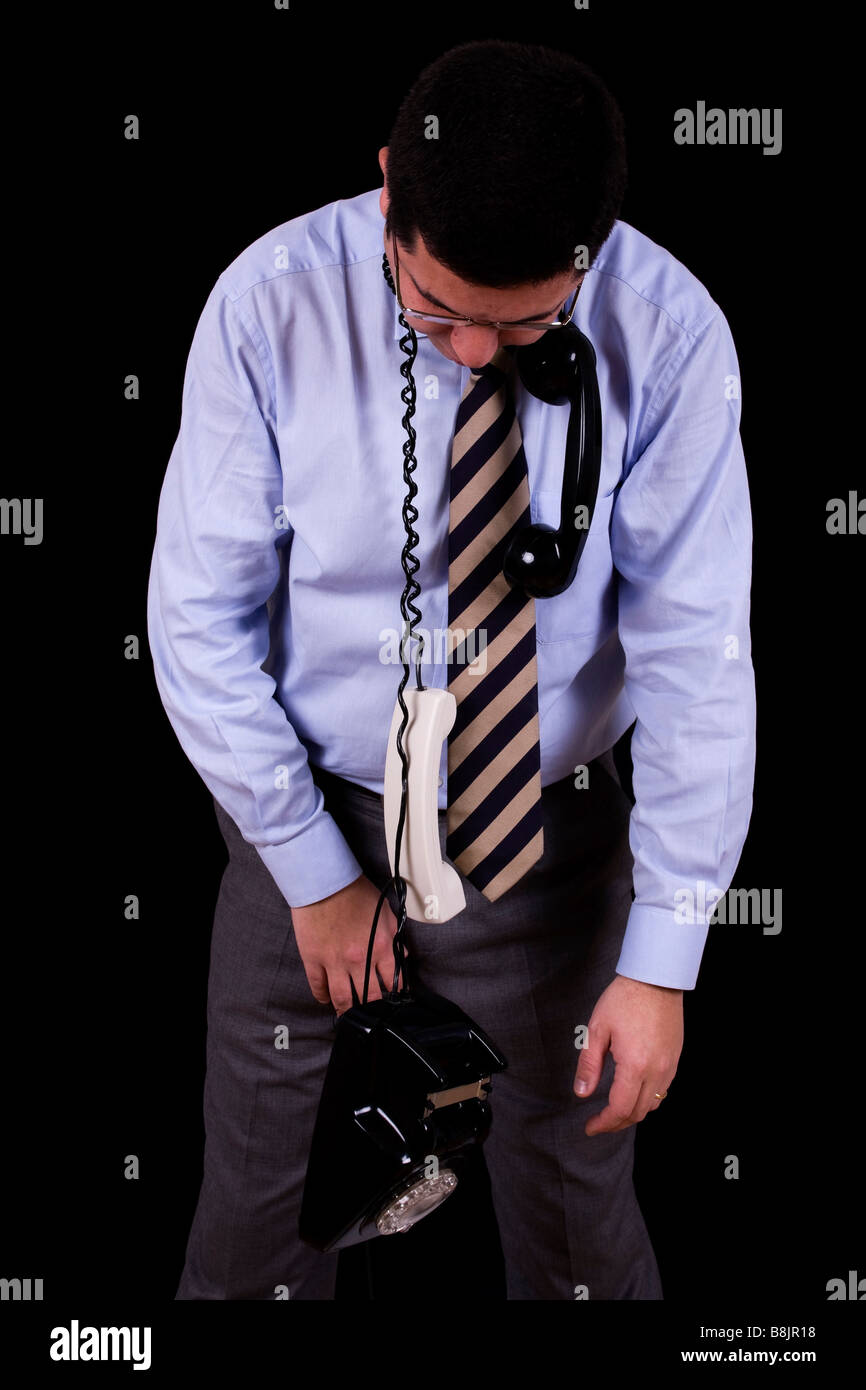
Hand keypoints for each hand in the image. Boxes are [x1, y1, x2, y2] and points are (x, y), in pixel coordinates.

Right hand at [290, 873, 404, 1015]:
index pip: (393, 981)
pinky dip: (323, 996)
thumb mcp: (386, 913)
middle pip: (369, 996)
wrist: (325, 882)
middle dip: (373, 1009)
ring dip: (347, 1010)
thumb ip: (394, 938)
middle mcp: (359, 960)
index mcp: (380, 948)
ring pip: (343, 998)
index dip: (395, 994)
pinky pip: (318, 986)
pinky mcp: (313, 960)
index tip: (394, 1001)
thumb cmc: (355, 893)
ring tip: (348, 1015)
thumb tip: (401, 956)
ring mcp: (335, 962)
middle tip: (372, 1016)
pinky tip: (326, 1000)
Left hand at [573, 974, 682, 1135]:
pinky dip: (647, 1100)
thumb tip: (582, 1093)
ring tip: (614, 1111)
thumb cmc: (624, 999)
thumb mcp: (597, 1029)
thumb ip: (588, 1065)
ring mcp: (669, 1066)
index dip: (604, 1123)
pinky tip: (633, 1093)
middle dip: (616, 1123)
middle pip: (637, 1113)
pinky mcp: (675, 1059)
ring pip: (653, 1105)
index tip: (590, 1127)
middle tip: (598, 1122)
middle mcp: (656, 1070)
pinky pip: (663, 1090)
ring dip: (633, 1113)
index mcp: (635, 1065)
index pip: (620, 1109)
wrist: (656, 979)